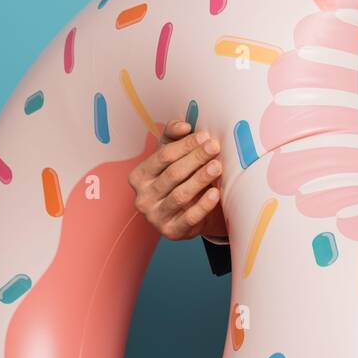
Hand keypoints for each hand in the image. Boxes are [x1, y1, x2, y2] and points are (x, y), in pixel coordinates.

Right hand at [127, 121, 226, 240]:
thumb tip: (184, 125)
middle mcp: (143, 197)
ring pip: (180, 195)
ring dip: (201, 179)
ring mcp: (155, 217)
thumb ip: (173, 134)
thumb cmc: (177, 175)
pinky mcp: (171, 232)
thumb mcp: (171, 153)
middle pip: (173, 174)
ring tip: (218, 166)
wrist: (185, 210)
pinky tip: (216, 193)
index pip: (163, 157)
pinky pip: (189, 218)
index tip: (205, 136)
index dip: (185, 145)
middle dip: (196, 158)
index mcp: (139, 176)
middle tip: (215, 147)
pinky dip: (204, 205)